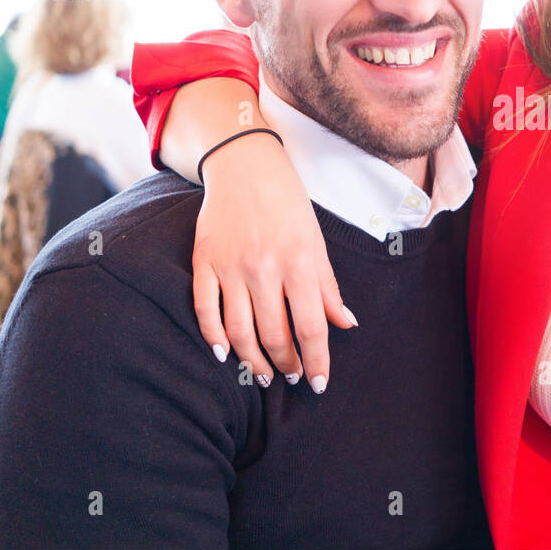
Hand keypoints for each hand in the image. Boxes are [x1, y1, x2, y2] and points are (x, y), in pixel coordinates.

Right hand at [191, 132, 356, 391]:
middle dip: (286, 364)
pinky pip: (205, 310)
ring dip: (253, 360)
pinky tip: (225, 355)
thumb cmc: (288, 206)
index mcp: (299, 263)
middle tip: (291, 376)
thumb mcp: (317, 243)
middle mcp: (264, 268)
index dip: (317, 361)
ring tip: (263, 374)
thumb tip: (346, 324)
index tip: (319, 383)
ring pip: (239, 330)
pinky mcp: (204, 262)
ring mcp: (231, 266)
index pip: (310, 327)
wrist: (245, 166)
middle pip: (274, 334)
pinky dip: (214, 337)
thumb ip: (328, 287)